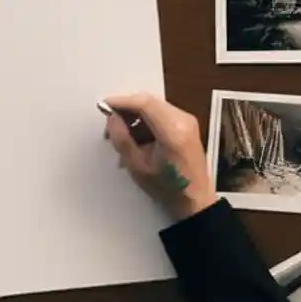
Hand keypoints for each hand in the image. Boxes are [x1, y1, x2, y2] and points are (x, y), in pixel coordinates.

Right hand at [103, 92, 216, 220]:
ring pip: (154, 106)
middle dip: (127, 110)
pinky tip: (137, 139)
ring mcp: (187, 121)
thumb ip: (122, 139)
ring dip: (136, 117)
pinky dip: (146, 121)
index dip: (121, 102)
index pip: (144, 104)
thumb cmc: (170, 188)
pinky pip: (161, 114)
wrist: (195, 199)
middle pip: (149, 102)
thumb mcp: (138, 167)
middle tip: (111, 126)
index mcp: (173, 132)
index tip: (105, 106)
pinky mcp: (187, 125)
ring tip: (123, 137)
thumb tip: (112, 118)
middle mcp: (183, 121)